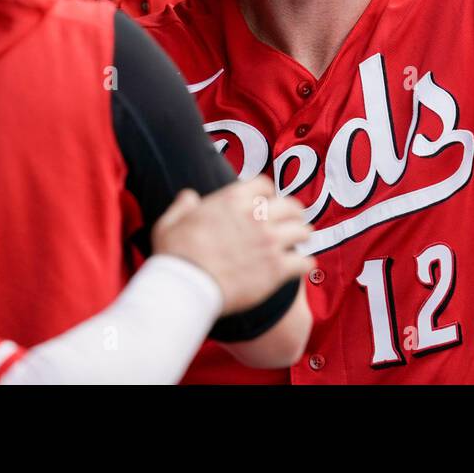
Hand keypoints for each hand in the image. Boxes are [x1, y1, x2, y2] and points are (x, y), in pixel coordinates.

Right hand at [152, 177, 313, 314]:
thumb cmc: (175, 255)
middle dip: (293, 213)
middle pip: (291, 206)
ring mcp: (269, 242)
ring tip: (299, 242)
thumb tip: (189, 197)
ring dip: (301, 236)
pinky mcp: (277, 269)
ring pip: (303, 231)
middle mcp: (256, 216)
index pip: (264, 185)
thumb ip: (182, 206)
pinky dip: (304, 264)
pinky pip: (304, 262)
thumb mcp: (169, 222)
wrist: (186, 287)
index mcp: (232, 199)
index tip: (268, 203)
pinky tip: (301, 267)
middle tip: (293, 221)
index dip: (268, 194)